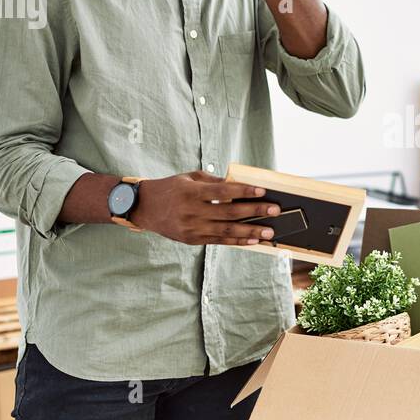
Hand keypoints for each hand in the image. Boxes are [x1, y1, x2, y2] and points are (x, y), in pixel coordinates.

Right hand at [132, 171, 281, 245]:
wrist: (144, 208)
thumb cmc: (170, 188)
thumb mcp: (189, 178)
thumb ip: (213, 182)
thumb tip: (239, 185)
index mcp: (191, 192)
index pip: (223, 192)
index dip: (243, 192)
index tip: (262, 192)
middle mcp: (192, 212)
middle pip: (229, 213)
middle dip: (254, 211)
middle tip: (275, 210)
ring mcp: (192, 228)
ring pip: (226, 231)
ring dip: (251, 231)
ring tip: (269, 231)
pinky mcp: (193, 240)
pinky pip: (219, 241)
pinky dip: (237, 241)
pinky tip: (252, 240)